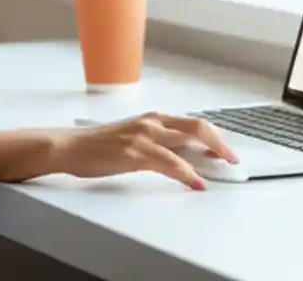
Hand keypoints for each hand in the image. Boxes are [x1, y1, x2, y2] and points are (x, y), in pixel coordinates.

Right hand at [52, 112, 238, 189]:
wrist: (69, 147)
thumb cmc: (97, 146)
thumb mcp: (132, 139)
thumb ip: (157, 144)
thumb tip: (183, 158)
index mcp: (153, 119)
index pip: (192, 123)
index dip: (214, 136)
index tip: (226, 151)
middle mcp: (151, 122)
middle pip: (197, 127)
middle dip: (219, 143)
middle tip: (232, 159)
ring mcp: (143, 136)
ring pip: (187, 142)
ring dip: (209, 157)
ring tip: (222, 172)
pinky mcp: (134, 152)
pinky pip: (169, 162)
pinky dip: (187, 173)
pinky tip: (196, 183)